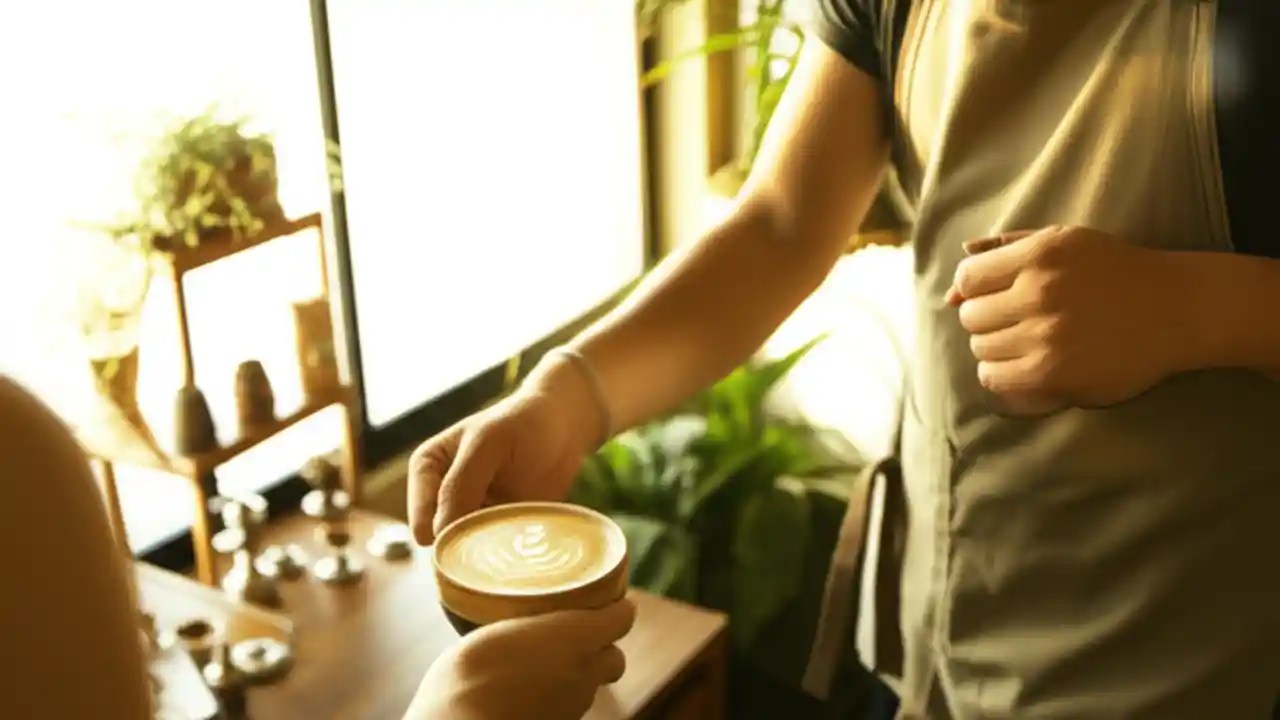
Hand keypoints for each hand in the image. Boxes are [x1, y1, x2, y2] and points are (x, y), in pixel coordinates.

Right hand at [405, 598, 635, 719]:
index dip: (617, 607)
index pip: (624, 616)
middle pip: (615, 658)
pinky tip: (529, 691)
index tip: (604, 601)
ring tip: (543, 664)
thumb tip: (516, 621)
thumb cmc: (473, 667)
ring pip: (590, 685)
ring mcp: (574, 705)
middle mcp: (586, 672)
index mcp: (579, 636)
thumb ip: (521, 626)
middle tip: (571, 638)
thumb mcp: (495, 628)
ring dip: (577, 674)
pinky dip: (556, 698)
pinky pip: (567, 708)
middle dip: (602, 649)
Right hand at [408, 358, 600, 543]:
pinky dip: (510, 555)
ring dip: (492, 555)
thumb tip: (438, 537)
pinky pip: (496, 555)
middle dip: (469, 550)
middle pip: (444, 545)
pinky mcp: (498, 528)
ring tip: (518, 536)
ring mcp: (471, 515)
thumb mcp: (487, 444)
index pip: (423, 522)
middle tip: (503, 538)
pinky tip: (528, 540)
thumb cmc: (522, 424)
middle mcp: (442, 497)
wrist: (565, 424)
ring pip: (469, 555)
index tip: (483, 530)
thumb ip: (460, 486)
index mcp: (426, 471)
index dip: (447, 535)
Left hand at [946, 225, 1185, 413]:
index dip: (975, 289)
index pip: (967, 278)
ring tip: (1027, 342)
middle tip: (1018, 321)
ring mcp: (1044, 335)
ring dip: (996, 348)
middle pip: (971, 316)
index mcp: (1038, 255)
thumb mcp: (1063, 241)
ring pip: (980, 348)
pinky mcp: (1052, 373)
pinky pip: (995, 377)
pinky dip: (1002, 374)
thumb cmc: (1114, 272)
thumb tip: (949, 289)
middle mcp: (1038, 292)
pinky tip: (1025, 364)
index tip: (996, 296)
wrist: (1176, 309)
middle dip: (988, 319)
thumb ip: (1002, 252)